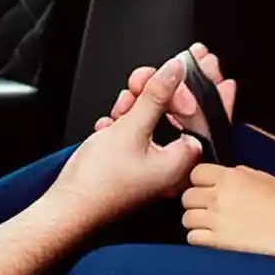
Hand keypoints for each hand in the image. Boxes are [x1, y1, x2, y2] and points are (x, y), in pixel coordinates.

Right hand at [50, 60, 202, 226]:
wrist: (67, 209)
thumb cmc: (99, 183)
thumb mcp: (131, 128)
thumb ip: (157, 96)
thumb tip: (176, 71)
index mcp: (182, 161)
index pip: (205, 115)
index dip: (206, 86)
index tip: (207, 65)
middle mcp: (172, 166)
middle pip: (178, 114)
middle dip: (160, 92)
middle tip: (149, 75)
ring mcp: (153, 166)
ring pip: (154, 121)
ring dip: (137, 106)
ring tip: (123, 102)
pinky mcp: (134, 165)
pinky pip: (137, 134)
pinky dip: (125, 123)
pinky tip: (111, 122)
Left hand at [181, 165, 274, 274]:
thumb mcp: (262, 177)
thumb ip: (237, 173)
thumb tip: (221, 176)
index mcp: (230, 177)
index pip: (196, 173)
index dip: (201, 180)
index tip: (207, 187)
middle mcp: (219, 197)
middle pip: (187, 196)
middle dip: (197, 201)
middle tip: (209, 207)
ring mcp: (217, 220)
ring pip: (186, 218)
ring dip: (196, 220)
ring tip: (210, 224)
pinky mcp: (219, 242)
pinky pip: (193, 237)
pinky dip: (199, 237)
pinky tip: (212, 236)